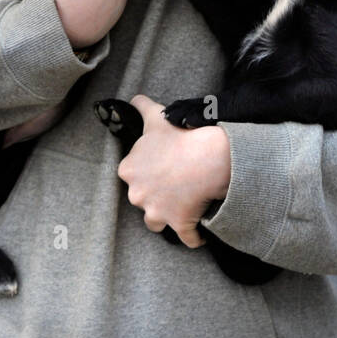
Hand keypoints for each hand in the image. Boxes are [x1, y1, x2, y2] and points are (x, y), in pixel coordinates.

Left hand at [116, 94, 230, 247]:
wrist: (207, 156)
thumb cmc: (178, 135)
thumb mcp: (156, 116)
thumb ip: (141, 106)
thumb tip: (134, 98)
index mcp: (129, 170)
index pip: (132, 175)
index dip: (147, 170)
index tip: (160, 166)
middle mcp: (138, 195)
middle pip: (142, 199)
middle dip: (154, 194)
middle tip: (172, 183)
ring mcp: (158, 213)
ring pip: (156, 222)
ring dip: (166, 217)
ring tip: (180, 207)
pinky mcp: (180, 225)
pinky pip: (187, 238)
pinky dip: (193, 236)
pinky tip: (199, 231)